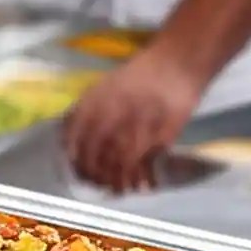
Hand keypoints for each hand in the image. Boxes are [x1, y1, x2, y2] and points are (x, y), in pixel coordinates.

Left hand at [62, 48, 204, 192]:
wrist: (178, 61)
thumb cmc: (139, 75)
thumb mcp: (104, 87)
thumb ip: (86, 114)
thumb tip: (72, 146)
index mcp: (94, 101)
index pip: (74, 139)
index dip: (76, 160)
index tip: (79, 172)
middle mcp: (113, 112)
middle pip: (96, 155)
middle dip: (95, 175)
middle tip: (99, 184)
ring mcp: (140, 122)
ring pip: (121, 162)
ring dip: (118, 181)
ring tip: (119, 189)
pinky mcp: (165, 129)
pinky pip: (149, 159)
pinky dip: (144, 176)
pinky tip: (142, 183)